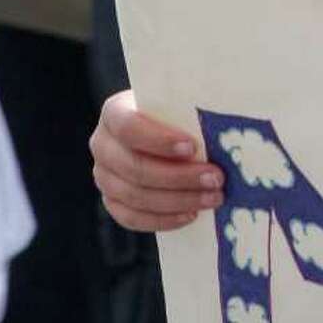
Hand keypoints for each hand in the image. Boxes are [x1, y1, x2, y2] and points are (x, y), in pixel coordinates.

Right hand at [91, 89, 223, 233]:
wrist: (161, 134)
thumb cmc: (175, 113)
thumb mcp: (179, 103)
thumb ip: (190, 112)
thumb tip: (219, 132)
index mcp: (114, 112)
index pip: (128, 127)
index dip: (159, 140)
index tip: (192, 147)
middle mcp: (102, 145)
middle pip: (134, 167)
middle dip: (179, 176)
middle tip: (215, 178)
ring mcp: (104, 176)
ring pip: (135, 195)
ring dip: (178, 200)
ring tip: (212, 198)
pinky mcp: (112, 201)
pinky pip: (132, 218)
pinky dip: (163, 220)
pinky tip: (191, 214)